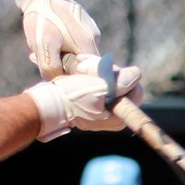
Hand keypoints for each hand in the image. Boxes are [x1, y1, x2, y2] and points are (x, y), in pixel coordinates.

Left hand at [14, 0, 100, 78]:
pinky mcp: (81, 25)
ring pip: (74, 54)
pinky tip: (43, 40)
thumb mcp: (43, 47)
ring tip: (37, 47)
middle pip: (80, 64)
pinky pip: (72, 43)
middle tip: (38, 59)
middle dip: (60, 66)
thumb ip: (52, 69)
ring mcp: (89, 30)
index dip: (72, 79)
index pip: (88, 73)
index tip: (55, 76)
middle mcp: (94, 38)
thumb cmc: (42, 19)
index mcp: (89, 44)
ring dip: (56, 55)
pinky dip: (57, 45)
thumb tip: (59, 84)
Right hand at [23, 64, 143, 140]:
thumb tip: (137, 74)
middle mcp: (114, 115)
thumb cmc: (72, 97)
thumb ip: (122, 81)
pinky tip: (80, 69)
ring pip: (111, 80)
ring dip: (97, 70)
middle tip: (87, 69)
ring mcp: (104, 109)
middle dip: (107, 72)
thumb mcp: (99, 88)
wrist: (47, 103)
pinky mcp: (94, 102)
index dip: (121, 75)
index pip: (135, 88)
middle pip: (123, 83)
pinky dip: (92, 74)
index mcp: (119, 116)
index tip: (104, 72)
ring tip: (81, 68)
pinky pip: (100, 84)